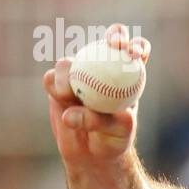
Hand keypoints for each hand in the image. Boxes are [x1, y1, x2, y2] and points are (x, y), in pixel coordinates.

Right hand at [43, 23, 149, 167]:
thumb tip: (72, 113)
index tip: (133, 53)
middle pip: (111, 40)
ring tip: (68, 95)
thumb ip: (100, 121)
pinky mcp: (57, 84)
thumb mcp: (116, 132)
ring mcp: (79, 73)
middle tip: (113, 45)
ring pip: (71, 61)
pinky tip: (59, 95)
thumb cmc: (113, 140)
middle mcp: (104, 68)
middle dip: (115, 35)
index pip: (136, 51)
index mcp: (128, 75)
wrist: (92, 153)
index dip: (136, 46)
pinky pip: (52, 78)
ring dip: (68, 73)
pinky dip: (54, 85)